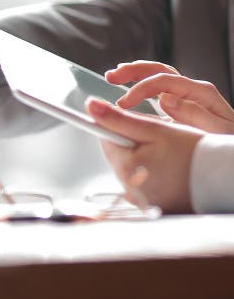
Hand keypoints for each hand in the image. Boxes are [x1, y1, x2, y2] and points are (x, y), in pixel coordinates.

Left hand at [86, 97, 204, 213]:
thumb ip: (118, 118)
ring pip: (130, 169)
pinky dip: (150, 174)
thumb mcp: (153, 129)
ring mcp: (140, 200)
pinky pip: (142, 184)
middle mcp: (129, 189)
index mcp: (125, 168)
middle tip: (158, 141)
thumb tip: (91, 106)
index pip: (105, 139)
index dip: (119, 126)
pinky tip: (167, 170)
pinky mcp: (151, 206)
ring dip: (141, 159)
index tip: (132, 122)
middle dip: (132, 143)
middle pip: (117, 156)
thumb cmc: (193, 152)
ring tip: (166, 157)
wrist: (221, 177)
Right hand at [106, 61, 233, 132]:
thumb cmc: (227, 143)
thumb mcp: (217, 132)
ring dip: (133, 73)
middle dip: (133, 71)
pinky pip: (156, 89)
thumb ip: (194, 115)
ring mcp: (185, 96)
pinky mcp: (178, 106)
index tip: (124, 103)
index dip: (141, 89)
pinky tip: (125, 85)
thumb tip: (166, 99)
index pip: (165, 81)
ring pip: (156, 75)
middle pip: (159, 70)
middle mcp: (192, 90)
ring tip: (113, 76)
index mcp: (201, 93)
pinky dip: (139, 83)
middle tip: (112, 76)